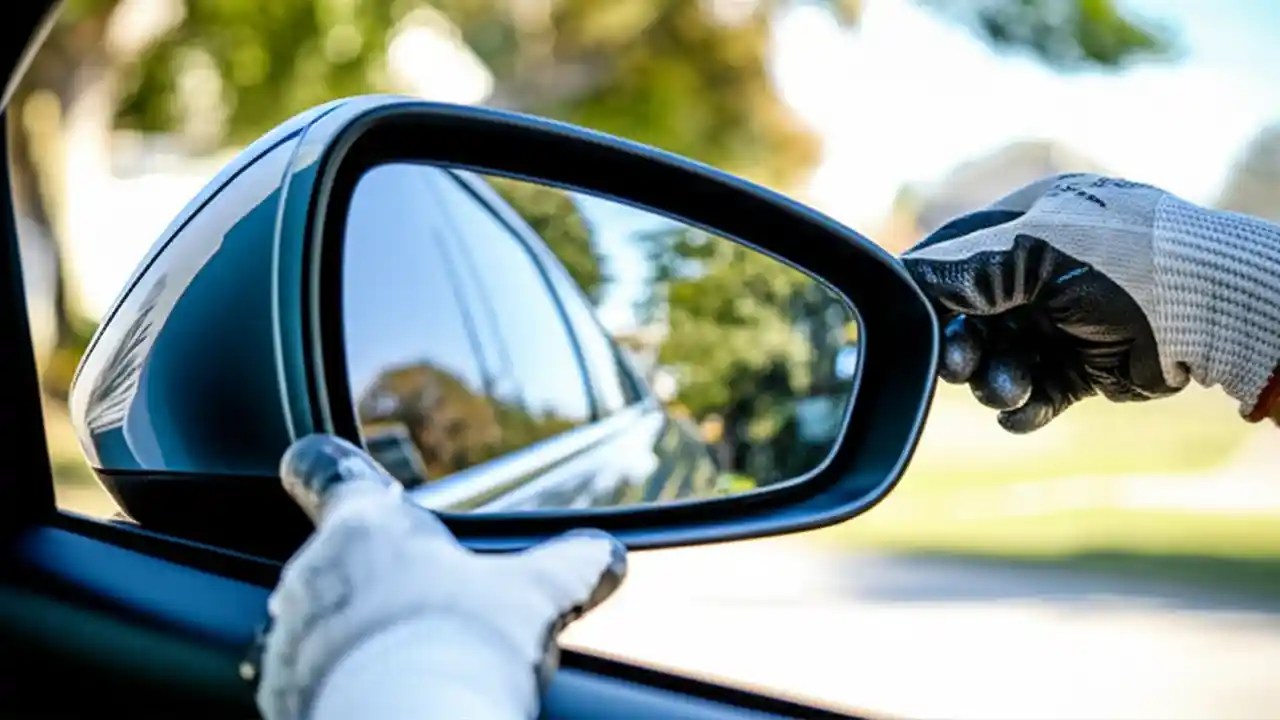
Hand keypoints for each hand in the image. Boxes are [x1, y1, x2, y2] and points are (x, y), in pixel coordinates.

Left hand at [254, 434, 626, 719]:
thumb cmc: (464, 647)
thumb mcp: (536, 597)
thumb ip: (572, 566)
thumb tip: (606, 555)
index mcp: (367, 526)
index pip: (327, 472)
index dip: (326, 468)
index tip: (313, 463)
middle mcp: (311, 573)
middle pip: (336, 561)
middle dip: (374, 582)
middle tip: (428, 615)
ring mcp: (288, 638)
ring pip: (317, 623)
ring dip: (353, 637)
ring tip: (409, 668)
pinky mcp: (280, 694)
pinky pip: (305, 680)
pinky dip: (336, 686)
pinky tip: (383, 700)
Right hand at [902, 173, 1279, 430]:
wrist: (1206, 308)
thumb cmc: (1119, 259)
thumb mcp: (1028, 251)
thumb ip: (960, 268)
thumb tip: (901, 276)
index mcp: (1024, 229)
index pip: (954, 260)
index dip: (927, 292)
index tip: (906, 323)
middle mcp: (1039, 274)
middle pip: (971, 320)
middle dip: (961, 348)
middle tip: (959, 366)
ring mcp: (1062, 322)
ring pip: (999, 361)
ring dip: (995, 381)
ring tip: (1009, 390)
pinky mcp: (1085, 367)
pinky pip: (1036, 393)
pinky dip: (1024, 408)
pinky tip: (1021, 414)